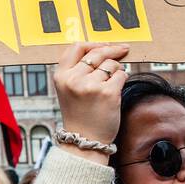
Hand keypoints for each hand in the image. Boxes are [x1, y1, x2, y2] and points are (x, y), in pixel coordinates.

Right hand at [53, 43, 129, 162]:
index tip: (106, 45)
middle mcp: (73, 79)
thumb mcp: (68, 89)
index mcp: (60, 76)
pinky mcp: (108, 93)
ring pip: (112, 64)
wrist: (85, 140)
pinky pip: (121, 75)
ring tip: (110, 85)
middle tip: (123, 50)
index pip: (76, 47)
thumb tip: (103, 47)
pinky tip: (116, 90)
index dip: (94, 43)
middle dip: (113, 50)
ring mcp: (90, 86)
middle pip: (97, 53)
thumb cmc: (79, 114)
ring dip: (116, 70)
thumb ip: (77, 69)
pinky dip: (122, 79)